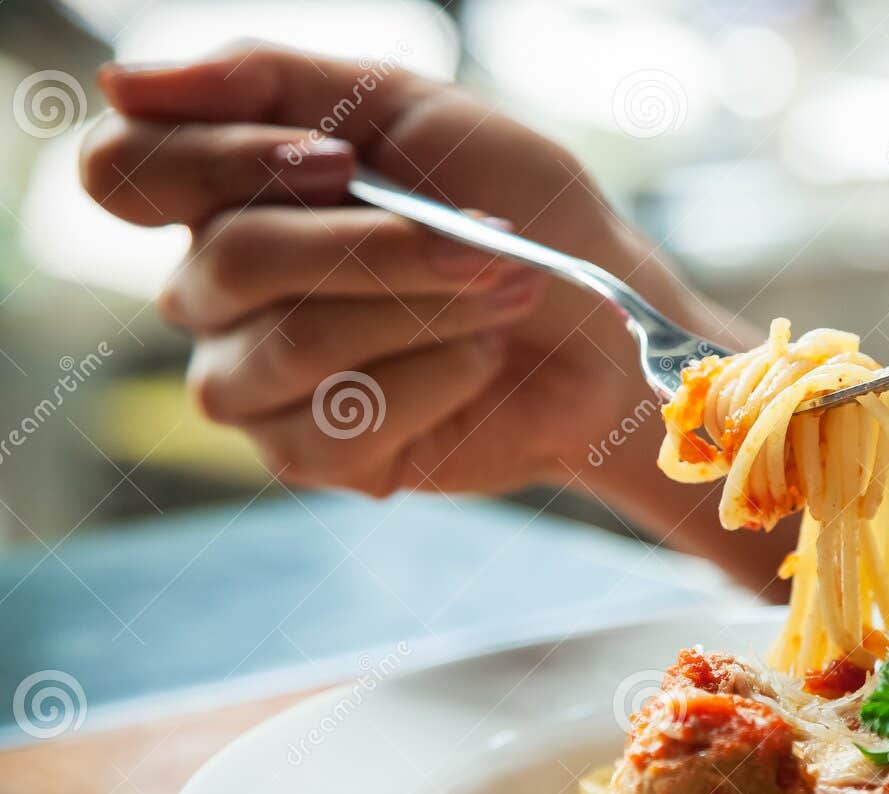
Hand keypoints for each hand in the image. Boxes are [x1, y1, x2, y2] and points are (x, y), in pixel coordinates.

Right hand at [81, 44, 705, 495]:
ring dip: (423, 311)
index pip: (123, 172)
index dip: (223, 161)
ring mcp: (253, 381)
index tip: (339, 160)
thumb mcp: (412, 112)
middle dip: (383, 246)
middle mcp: (213, 291)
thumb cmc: (516, 213)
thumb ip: (270, 81)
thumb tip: (123, 79)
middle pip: (234, 260)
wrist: (602, 327)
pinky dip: (433, 383)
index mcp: (223, 193)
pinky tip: (480, 363)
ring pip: (291, 345)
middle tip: (490, 240)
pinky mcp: (309, 456)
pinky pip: (336, 427)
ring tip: (507, 294)